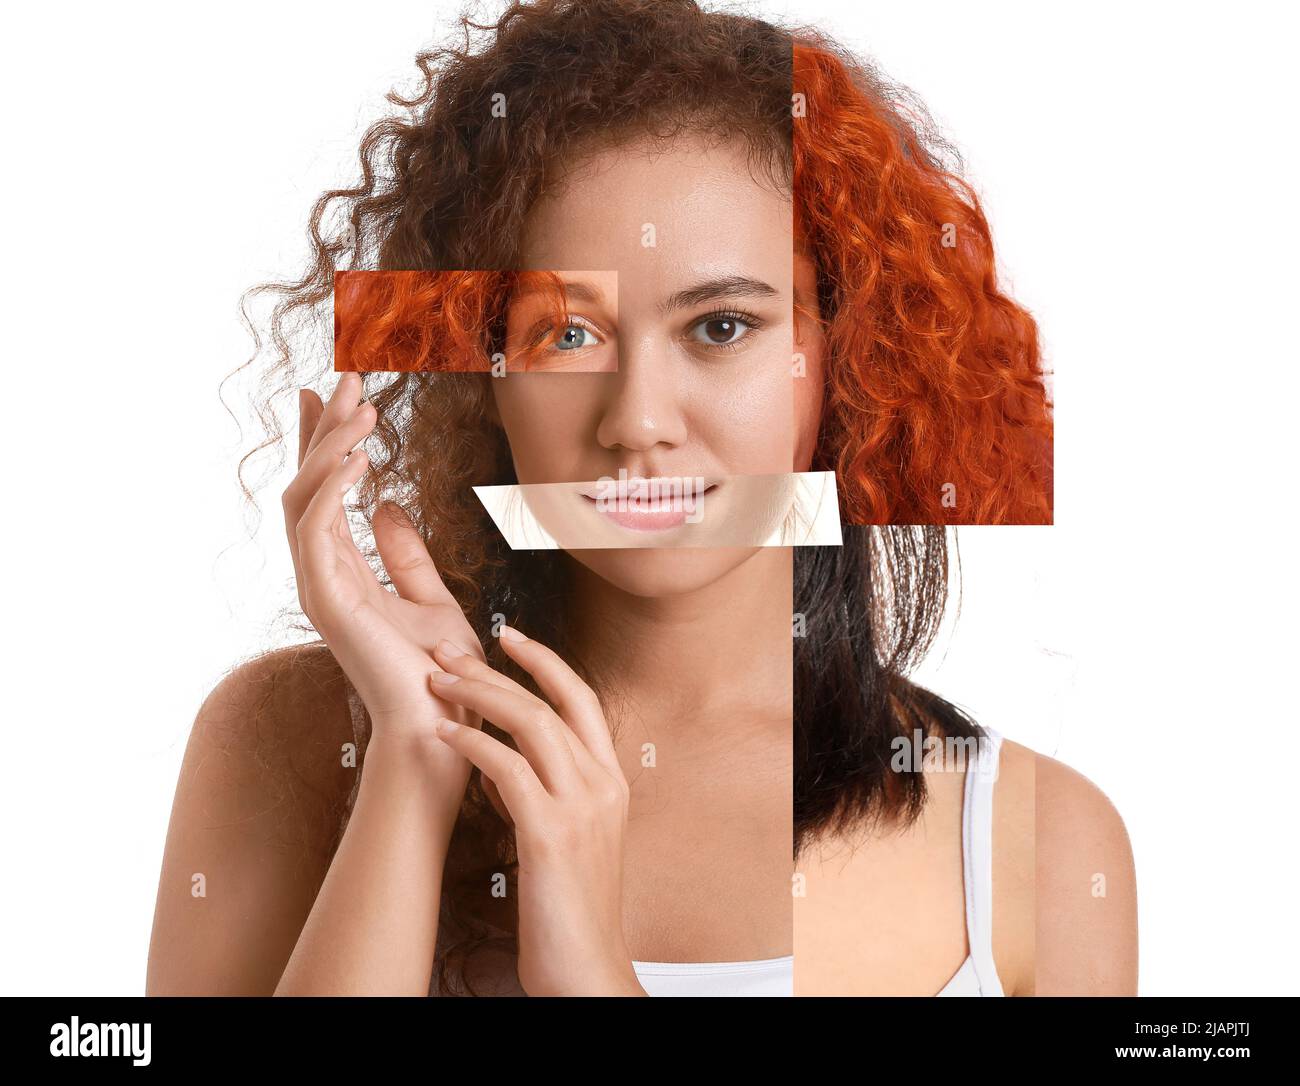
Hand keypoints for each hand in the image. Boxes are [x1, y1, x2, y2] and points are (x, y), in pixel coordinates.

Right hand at [283, 373, 482, 774]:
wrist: (442, 722)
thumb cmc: (440, 668)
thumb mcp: (430, 596)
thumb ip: (405, 553)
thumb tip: (387, 506)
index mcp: (342, 569)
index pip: (323, 491)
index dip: (322, 441)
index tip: (326, 393)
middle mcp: (322, 574)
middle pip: (307, 483)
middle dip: (325, 427)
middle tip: (345, 376)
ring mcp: (320, 587)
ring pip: (304, 497)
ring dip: (331, 445)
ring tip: (362, 404)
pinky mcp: (327, 600)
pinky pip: (319, 530)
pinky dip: (333, 489)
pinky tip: (362, 458)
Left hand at [426, 629, 645, 996]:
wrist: (587, 972)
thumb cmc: (568, 910)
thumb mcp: (566, 838)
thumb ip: (541, 794)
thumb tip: (499, 762)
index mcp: (611, 782)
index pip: (582, 700)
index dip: (547, 662)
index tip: (509, 636)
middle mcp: (603, 786)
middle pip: (552, 702)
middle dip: (498, 669)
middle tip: (449, 651)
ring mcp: (581, 809)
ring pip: (532, 724)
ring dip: (480, 696)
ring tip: (437, 684)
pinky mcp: (552, 836)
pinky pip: (509, 771)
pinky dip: (474, 746)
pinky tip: (444, 737)